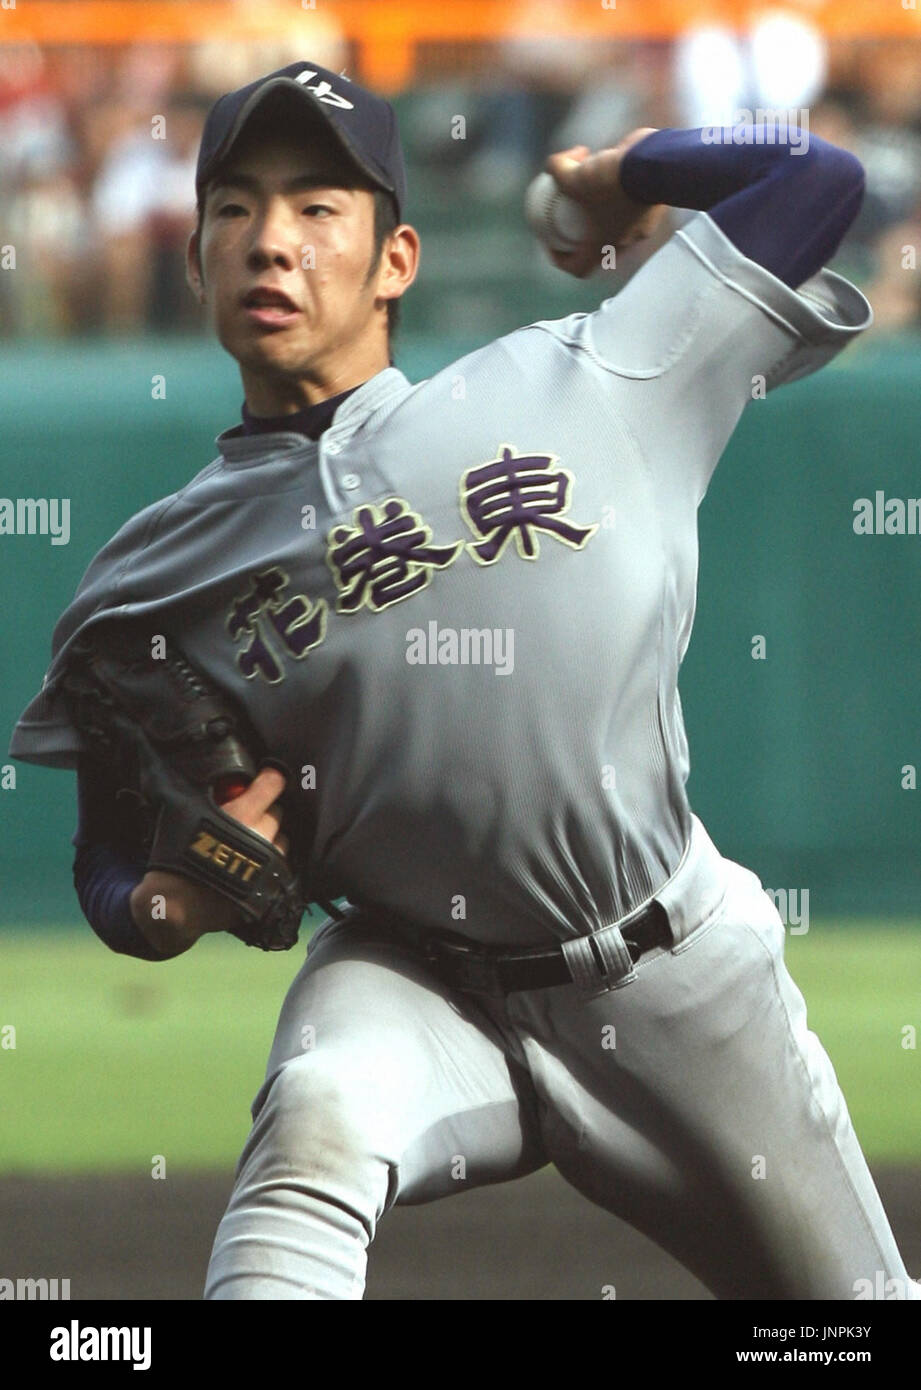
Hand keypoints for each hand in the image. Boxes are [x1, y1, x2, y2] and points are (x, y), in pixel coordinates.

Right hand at [130, 765, 289, 956]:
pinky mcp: (272, 885)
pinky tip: (252, 863)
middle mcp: (263, 835)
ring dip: (270, 837)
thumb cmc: (176, 854)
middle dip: (264, 810)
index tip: (267, 777)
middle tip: (245, 815)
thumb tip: (177, 759)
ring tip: (249, 842)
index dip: (270, 778)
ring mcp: (270, 862)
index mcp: (244, 813)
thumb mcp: (178, 812)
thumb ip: (192, 788)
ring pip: (283, 840)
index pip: (274, 783)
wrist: (179, 905)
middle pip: (278, 812)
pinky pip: (280, 865)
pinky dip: (270, 861)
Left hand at [543, 129, 667, 277]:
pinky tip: (610, 166)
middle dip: (580, 226)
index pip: (578, 267)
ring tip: (590, 177)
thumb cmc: (611, 181)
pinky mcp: (653, 206)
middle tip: (569, 206)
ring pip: (615, 220)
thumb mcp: (574, 176)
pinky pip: (630, 203)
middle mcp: (624, 241)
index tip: (553, 243)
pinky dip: (618, 189)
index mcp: (603, 247)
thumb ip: (557, 170)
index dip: (561, 259)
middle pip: (596, 242)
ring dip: (600, 203)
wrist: (654, 163)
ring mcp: (641, 225)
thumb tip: (551, 166)